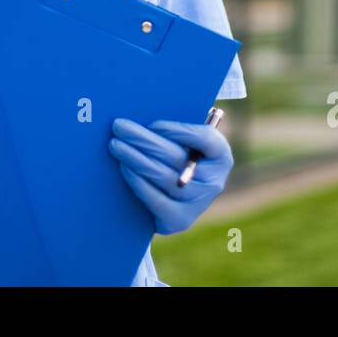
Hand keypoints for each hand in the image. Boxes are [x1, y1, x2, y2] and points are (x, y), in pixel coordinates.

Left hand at [108, 117, 232, 234]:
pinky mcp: (180, 220)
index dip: (178, 130)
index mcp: (220, 154)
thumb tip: (144, 116)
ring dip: (136, 159)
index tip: (152, 123)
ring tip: (116, 145)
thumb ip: (173, 130)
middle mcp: (214, 181)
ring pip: (164, 177)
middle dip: (144, 140)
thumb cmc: (175, 156)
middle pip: (177, 157)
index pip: (204, 138)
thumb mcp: (183, 141)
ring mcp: (198, 203)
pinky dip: (138, 182)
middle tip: (119, 127)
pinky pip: (156, 200)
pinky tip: (124, 167)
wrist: (173, 196)